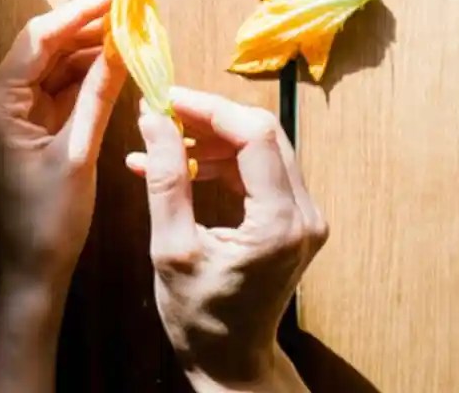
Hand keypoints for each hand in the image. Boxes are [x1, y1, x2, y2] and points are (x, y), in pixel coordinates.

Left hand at [0, 0, 125, 392]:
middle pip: (45, 46)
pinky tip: (118, 65)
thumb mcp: (79, 153)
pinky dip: (87, 77)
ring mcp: (10, 114)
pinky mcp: (26, 128)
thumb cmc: (49, 221)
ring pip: (53, 66)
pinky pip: (57, 90)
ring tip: (133, 32)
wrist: (31, 273)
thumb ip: (99, 94)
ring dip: (91, 50)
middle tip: (134, 8)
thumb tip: (122, 45)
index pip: (41, 38)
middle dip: (89, 26)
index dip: (82, 11)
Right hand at [130, 88, 327, 392]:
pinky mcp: (295, 219)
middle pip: (264, 134)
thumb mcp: (171, 248)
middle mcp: (305, 214)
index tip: (167, 98)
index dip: (210, 108)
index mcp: (279, 223)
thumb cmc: (200, 317)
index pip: (255, 135)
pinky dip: (222, 161)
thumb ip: (165, 178)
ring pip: (262, 147)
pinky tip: (181, 164)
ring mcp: (306, 216)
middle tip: (163, 113)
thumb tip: (153, 118)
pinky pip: (260, 171)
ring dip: (212, 139)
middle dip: (210, 117)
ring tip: (162, 143)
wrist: (232, 361)